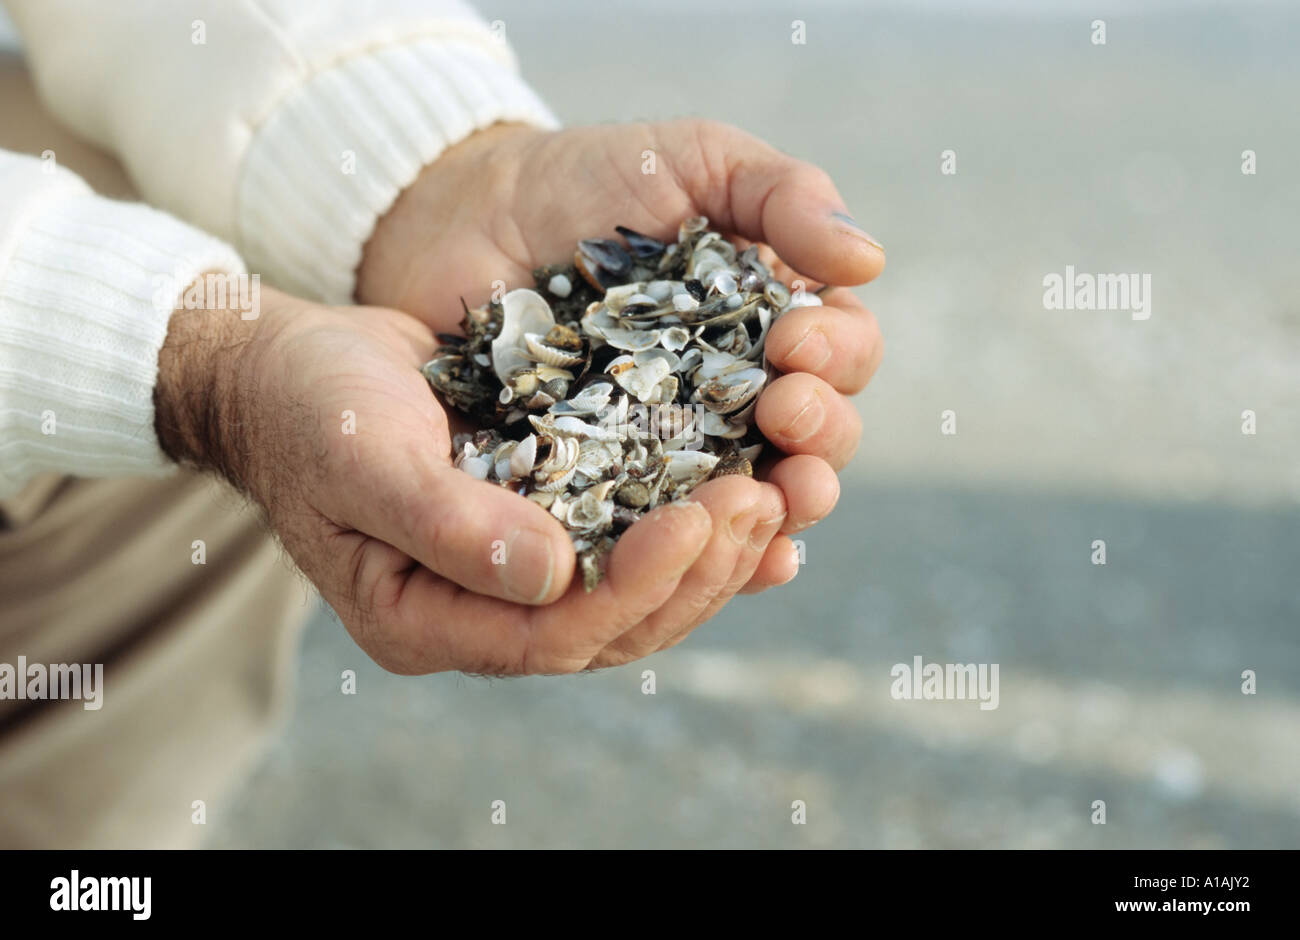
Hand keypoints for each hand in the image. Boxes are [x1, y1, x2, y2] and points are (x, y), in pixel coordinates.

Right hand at [154, 284, 787, 672]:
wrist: (296, 369)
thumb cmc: (311, 412)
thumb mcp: (363, 458)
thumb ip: (447, 524)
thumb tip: (552, 576)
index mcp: (427, 620)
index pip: (551, 637)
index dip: (632, 588)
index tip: (695, 518)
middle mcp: (483, 611)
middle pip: (614, 628)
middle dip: (696, 572)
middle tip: (761, 498)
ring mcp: (521, 571)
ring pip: (639, 592)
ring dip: (713, 550)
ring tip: (775, 487)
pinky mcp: (551, 517)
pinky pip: (636, 536)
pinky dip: (697, 519)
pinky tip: (755, 484)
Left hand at [357, 119, 884, 596]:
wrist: (468, 216)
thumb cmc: (590, 180)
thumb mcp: (696, 161)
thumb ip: (783, 194)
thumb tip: (870, 261)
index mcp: (773, 325)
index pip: (843, 359)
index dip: (837, 361)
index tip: (790, 344)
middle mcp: (741, 398)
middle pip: (817, 443)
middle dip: (819, 436)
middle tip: (782, 412)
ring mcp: (680, 451)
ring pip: (761, 503)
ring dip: (781, 509)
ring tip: (767, 498)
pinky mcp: (615, 492)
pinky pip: (679, 545)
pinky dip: (719, 563)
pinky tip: (740, 564)